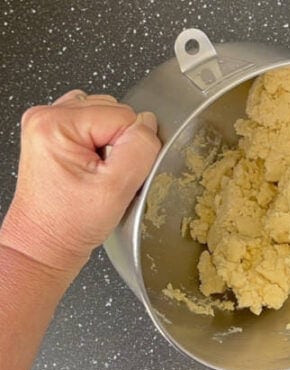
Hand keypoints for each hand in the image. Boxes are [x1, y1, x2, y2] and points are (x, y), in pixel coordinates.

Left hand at [0, 90, 159, 274]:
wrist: (45, 243)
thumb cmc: (69, 224)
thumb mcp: (115, 190)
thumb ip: (139, 150)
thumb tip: (150, 124)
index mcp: (56, 124)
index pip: (123, 116)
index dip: (131, 148)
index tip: (115, 176)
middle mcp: (47, 116)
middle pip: (113, 111)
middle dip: (120, 144)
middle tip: (106, 177)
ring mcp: (47, 123)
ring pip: (105, 116)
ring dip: (111, 144)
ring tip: (98, 174)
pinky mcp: (52, 133)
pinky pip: (93, 125)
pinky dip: (101, 144)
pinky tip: (93, 167)